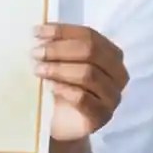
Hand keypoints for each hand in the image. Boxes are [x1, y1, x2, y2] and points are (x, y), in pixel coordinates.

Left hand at [35, 23, 128, 141]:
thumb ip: (56, 46)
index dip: (62, 31)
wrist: (62, 121)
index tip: (36, 32)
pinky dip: (64, 89)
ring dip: (58, 69)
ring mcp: (112, 95)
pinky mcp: (102, 115)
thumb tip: (38, 31)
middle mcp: (117, 73)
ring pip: (88, 74)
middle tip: (35, 53)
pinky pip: (83, 98)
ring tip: (38, 70)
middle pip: (91, 52)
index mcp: (110, 54)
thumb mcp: (60, 62)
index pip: (89, 35)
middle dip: (59, 50)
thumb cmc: (62, 85)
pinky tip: (49, 87)